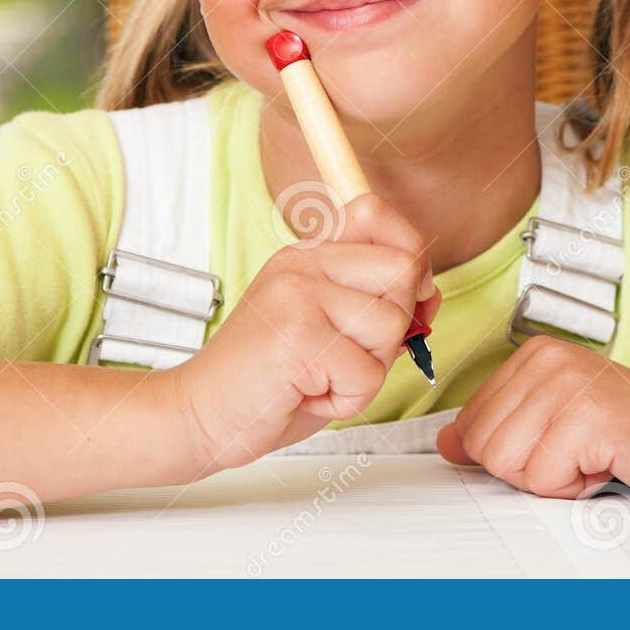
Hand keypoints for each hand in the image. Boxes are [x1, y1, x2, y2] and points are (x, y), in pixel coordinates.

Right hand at [163, 193, 439, 476]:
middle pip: (403, 270)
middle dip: (394, 328)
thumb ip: (372, 302)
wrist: (198, 416)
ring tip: (320, 376)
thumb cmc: (268, 381)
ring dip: (368, 371)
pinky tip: (306, 394)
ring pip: (392, 327)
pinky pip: (367, 375)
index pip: (376, 213)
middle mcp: (302, 264)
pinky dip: (347, 400)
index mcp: (307, 255)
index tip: (404, 298)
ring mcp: (297, 295)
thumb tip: (430, 292)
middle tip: (346, 355)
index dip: (409, 256)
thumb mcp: (324, 327)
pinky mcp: (297, 336)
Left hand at [435, 336, 629, 501]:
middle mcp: (547, 360)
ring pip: (505, 463)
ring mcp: (568, 384)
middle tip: (580, 455)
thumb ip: (505, 426)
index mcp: (536, 355)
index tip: (555, 445)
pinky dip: (575, 489)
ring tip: (593, 458)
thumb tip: (449, 443)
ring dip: (551, 480)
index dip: (511, 454)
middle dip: (528, 469)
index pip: (471, 422)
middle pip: (483, 446)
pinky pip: (542, 480)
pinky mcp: (589, 417)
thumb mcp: (561, 421)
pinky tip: (608, 464)